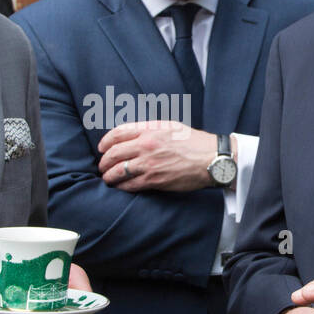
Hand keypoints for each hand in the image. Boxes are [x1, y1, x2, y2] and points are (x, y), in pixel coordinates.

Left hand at [97, 121, 216, 192]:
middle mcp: (146, 145)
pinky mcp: (154, 180)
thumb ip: (150, 128)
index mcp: (149, 130)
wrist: (211, 159)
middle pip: (113, 154)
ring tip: (107, 178)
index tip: (101, 148)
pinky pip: (130, 185)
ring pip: (118, 171)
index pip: (117, 133)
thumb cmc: (194, 142)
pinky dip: (121, 186)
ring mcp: (149, 164)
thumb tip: (133, 134)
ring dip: (109, 176)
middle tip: (102, 166)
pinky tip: (119, 187)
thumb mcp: (170, 126)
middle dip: (104, 161)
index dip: (105, 141)